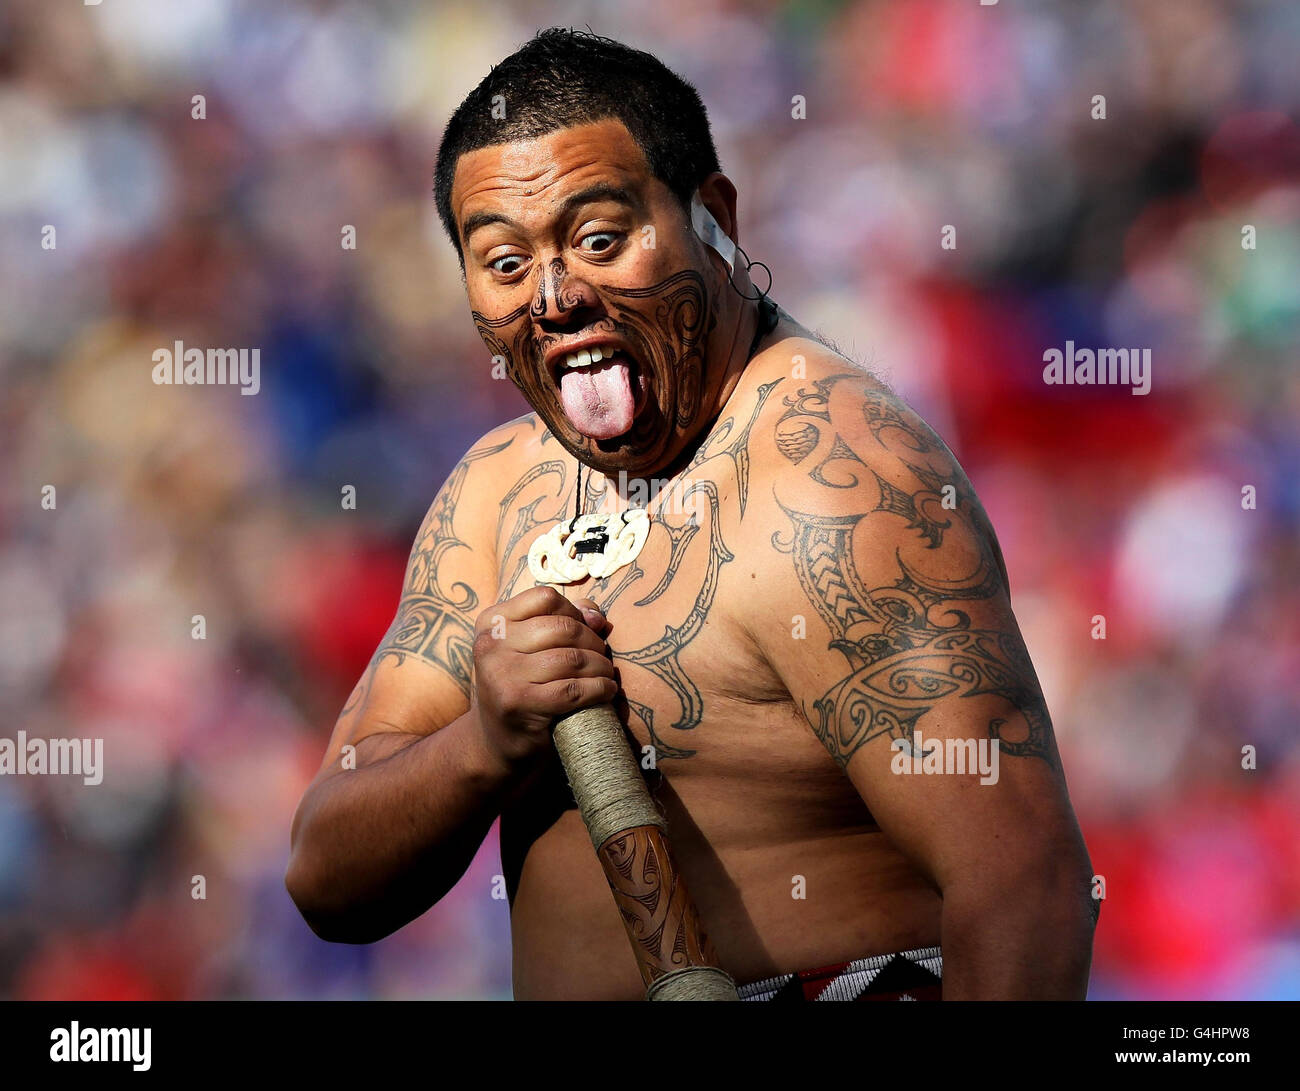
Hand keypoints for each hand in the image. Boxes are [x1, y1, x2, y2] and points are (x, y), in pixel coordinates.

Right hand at [471, 586, 615, 768]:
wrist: (494, 742)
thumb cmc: (520, 686)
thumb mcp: (528, 647)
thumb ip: (561, 621)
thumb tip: (597, 616)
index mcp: (491, 622)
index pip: (545, 598)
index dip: (574, 612)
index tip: (585, 631)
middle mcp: (491, 644)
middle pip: (563, 627)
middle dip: (593, 642)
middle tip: (602, 657)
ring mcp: (502, 674)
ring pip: (572, 658)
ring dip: (600, 666)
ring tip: (606, 674)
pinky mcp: (519, 703)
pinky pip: (573, 689)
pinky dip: (599, 689)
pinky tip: (606, 691)